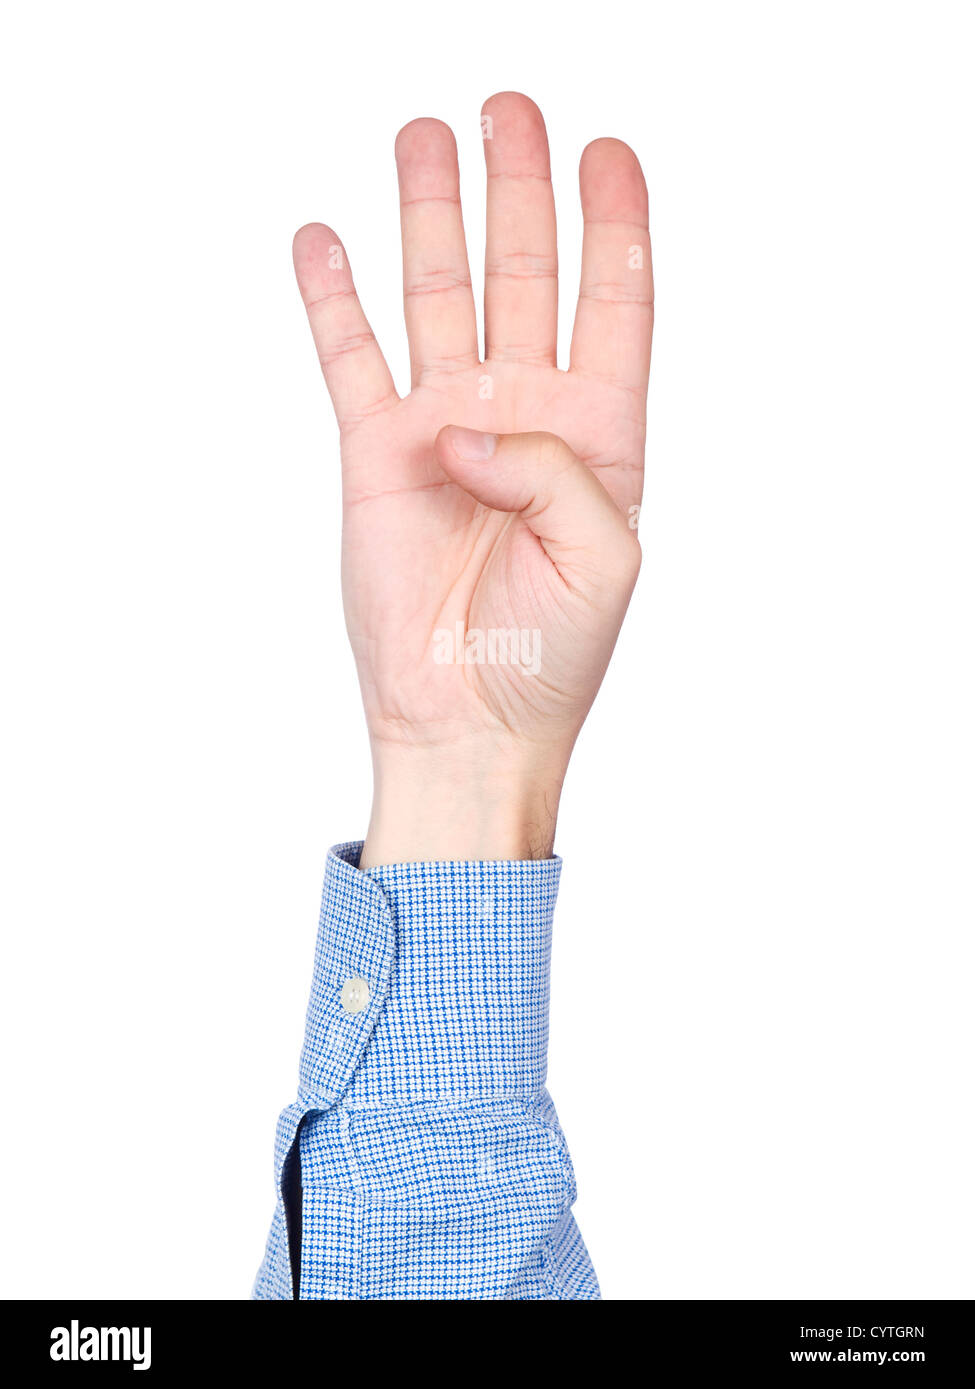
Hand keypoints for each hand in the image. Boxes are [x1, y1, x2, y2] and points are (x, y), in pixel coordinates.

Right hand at [293, 92, 652, 862]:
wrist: (467, 723)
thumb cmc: (552, 655)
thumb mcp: (603, 560)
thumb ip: (555, 471)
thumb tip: (464, 421)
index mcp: (597, 436)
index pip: (613, 306)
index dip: (614, 227)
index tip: (608, 153)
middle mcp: (522, 417)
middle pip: (524, 276)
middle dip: (520, 192)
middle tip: (509, 112)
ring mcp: (445, 429)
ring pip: (437, 298)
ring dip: (432, 219)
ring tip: (425, 139)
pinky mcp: (375, 456)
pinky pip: (351, 360)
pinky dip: (334, 302)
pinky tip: (325, 243)